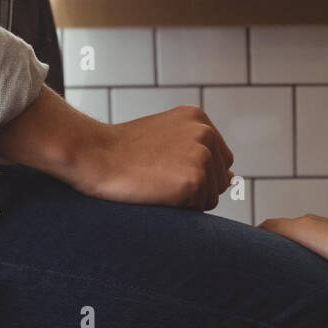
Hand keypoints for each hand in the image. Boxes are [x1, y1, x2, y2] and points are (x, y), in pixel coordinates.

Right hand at [77, 105, 232, 208]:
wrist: (94, 155)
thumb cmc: (123, 151)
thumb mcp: (166, 138)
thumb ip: (199, 152)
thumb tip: (233, 178)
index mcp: (199, 119)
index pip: (220, 160)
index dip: (196, 172)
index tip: (166, 167)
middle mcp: (205, 134)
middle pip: (220, 179)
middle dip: (196, 186)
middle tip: (159, 176)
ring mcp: (202, 156)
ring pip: (211, 197)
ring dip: (188, 199)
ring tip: (157, 183)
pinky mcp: (194, 180)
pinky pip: (200, 208)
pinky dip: (181, 208)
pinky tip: (157, 192)